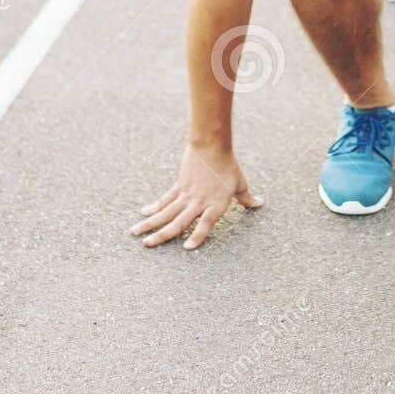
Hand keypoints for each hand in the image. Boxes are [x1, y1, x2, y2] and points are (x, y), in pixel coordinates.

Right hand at [130, 144, 260, 249]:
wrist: (212, 145)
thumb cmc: (228, 165)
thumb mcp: (240, 183)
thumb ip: (247, 197)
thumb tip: (259, 203)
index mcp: (216, 204)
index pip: (205, 225)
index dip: (197, 237)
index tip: (187, 248)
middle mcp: (199, 202)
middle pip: (178, 222)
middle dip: (162, 235)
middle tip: (147, 245)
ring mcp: (187, 194)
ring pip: (166, 212)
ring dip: (150, 223)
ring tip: (135, 232)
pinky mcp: (179, 185)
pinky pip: (165, 199)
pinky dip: (154, 207)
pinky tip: (143, 214)